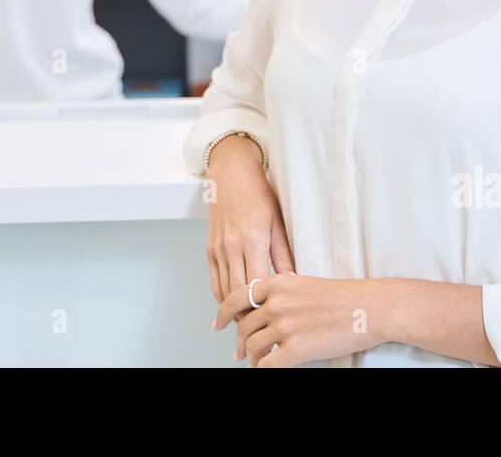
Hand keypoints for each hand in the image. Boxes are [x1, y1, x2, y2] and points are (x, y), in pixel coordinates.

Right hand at [204, 137, 293, 317]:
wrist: (231, 172)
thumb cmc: (258, 192)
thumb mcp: (278, 220)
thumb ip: (283, 253)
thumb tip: (291, 280)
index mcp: (252, 239)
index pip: (257, 285)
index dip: (265, 306)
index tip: (276, 318)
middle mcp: (231, 246)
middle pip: (238, 293)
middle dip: (250, 314)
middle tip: (263, 329)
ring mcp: (218, 248)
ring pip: (224, 291)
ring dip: (235, 309)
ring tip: (249, 322)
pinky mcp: (209, 248)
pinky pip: (214, 281)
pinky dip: (222, 297)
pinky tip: (232, 304)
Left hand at [213, 274, 386, 366]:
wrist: (368, 307)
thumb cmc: (343, 296)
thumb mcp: (304, 283)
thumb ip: (281, 292)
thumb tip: (266, 305)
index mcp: (277, 284)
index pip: (237, 297)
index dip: (224, 313)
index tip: (218, 323)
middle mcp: (276, 303)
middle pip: (244, 325)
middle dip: (239, 341)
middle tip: (238, 350)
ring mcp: (284, 326)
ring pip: (253, 346)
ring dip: (251, 357)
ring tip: (253, 362)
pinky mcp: (296, 348)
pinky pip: (267, 363)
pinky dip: (262, 368)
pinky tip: (264, 369)